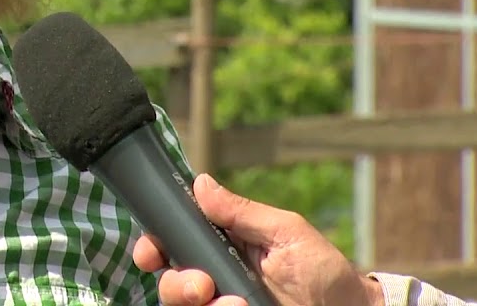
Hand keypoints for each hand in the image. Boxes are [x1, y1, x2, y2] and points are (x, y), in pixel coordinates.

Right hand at [132, 173, 385, 305]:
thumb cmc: (324, 271)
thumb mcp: (287, 232)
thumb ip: (242, 212)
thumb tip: (201, 182)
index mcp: (222, 246)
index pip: (173, 243)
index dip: (153, 246)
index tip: (152, 252)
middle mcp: (216, 279)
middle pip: (169, 281)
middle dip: (175, 283)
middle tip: (201, 285)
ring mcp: (223, 303)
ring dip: (194, 303)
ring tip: (232, 304)